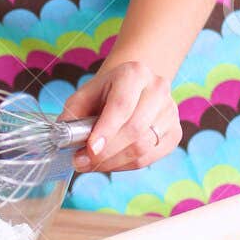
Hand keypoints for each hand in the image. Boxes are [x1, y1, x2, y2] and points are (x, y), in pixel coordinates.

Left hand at [59, 60, 179, 171]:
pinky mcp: (174, 132)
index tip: (90, 149)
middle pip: (134, 129)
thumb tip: (65, 140)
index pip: (122, 105)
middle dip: (105, 152)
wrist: (133, 87)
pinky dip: (126, 165)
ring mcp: (170, 112)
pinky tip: (111, 163)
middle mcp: (157, 89)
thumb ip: (73, 114)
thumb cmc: (106, 92)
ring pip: (143, 147)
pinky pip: (150, 158)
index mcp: (134, 73)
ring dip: (113, 162)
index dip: (106, 130)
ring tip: (91, 164)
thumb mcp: (86, 94)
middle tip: (81, 162)